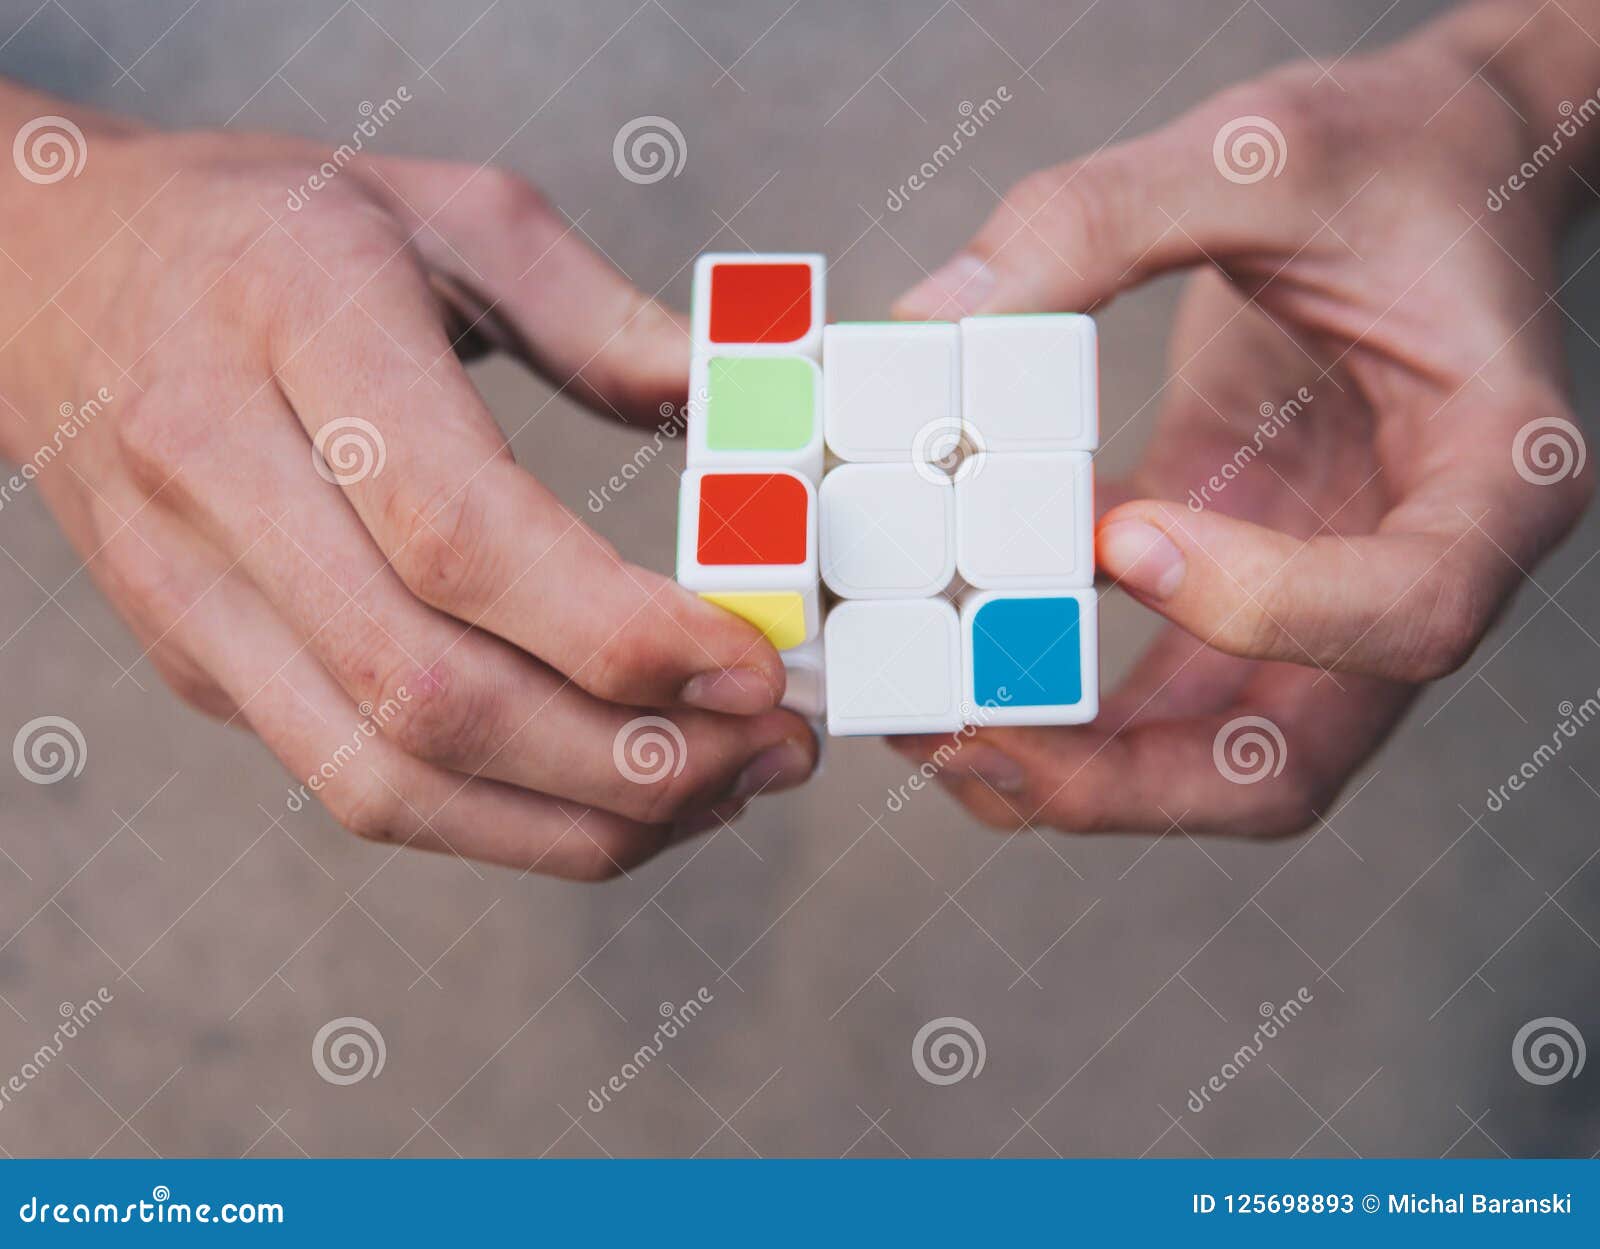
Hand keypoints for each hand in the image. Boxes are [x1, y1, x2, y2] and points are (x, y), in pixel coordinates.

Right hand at [0, 108, 815, 875]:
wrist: (51, 273)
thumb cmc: (269, 229)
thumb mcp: (451, 213)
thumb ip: (604, 318)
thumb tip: (740, 414)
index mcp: (293, 328)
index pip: (455, 533)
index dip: (615, 629)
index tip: (753, 666)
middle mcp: (216, 475)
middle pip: (428, 692)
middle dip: (629, 755)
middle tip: (774, 746)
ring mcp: (191, 595)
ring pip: (389, 779)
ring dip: (576, 820)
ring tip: (720, 788)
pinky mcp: (200, 664)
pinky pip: (360, 785)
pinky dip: (505, 823)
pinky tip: (614, 793)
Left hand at [889, 16, 1591, 835]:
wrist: (1424, 166)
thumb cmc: (1387, 155)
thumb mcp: (1262, 148)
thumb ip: (1103, 218)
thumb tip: (938, 320)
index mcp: (1497, 474)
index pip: (1410, 610)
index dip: (1267, 610)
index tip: (1123, 536)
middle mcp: (1417, 569)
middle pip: (1291, 760)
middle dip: (1127, 780)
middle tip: (974, 739)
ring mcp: (1321, 595)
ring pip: (1208, 756)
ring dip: (1070, 768)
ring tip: (929, 724)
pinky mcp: (1240, 576)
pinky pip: (1152, 685)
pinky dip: (1058, 695)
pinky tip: (957, 656)